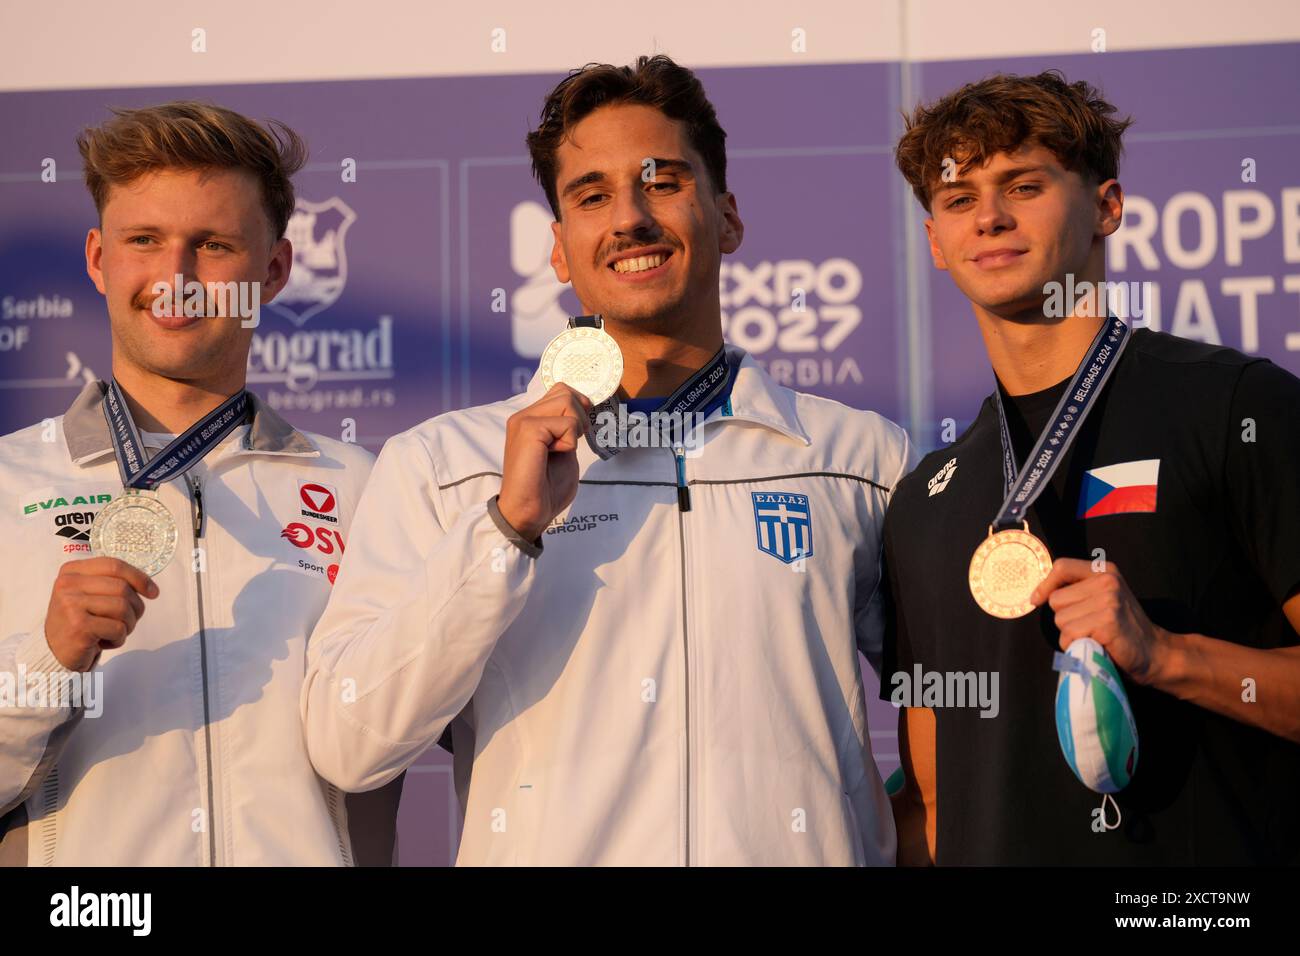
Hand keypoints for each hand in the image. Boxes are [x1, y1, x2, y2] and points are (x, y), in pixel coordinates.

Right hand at [44, 557, 159, 671]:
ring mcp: (71, 605)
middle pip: (122, 588)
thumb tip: (150, 587)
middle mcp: (68, 585)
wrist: (54, 651)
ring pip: (123, 608)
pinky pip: (118, 628)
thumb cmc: (79, 621)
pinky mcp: (78, 626)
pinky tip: (103, 642)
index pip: (114, 565)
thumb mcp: (90, 594)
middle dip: (135, 607)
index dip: (139, 578)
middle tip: (129, 620)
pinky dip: (118, 638)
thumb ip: (112, 583)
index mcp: (72, 571)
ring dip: (128, 624)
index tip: (153, 592)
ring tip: (115, 631)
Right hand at [497, 383, 591, 541]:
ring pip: (567, 401)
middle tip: (570, 444)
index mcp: (530, 419)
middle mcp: (523, 415)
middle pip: (565, 392)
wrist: (528, 512)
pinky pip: (567, 423)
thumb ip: (568, 430)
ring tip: (561, 449)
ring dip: (574, 428)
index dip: (578, 406)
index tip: (579, 431)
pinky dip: (569, 442)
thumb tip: (583, 412)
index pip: (560, 391)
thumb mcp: (564, 451)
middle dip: (580, 416)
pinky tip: (553, 456)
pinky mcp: (528, 429)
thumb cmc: (545, 489)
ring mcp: (524, 420)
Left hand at [1030, 558, 1168, 683]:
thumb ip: (1078, 590)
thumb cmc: (1123, 629)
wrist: (1156, 653)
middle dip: (1065, 619)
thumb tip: (1037, 596)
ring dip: (1071, 635)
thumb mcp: (1103, 598)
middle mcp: (1106, 581)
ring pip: (1061, 620)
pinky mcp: (1107, 622)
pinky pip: (1070, 635)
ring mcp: (1108, 600)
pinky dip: (1076, 647)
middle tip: (1089, 627)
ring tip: (1094, 637)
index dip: (1045, 585)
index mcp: (1104, 571)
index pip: (1061, 567)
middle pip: (1056, 600)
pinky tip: (1096, 646)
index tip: (1037, 600)